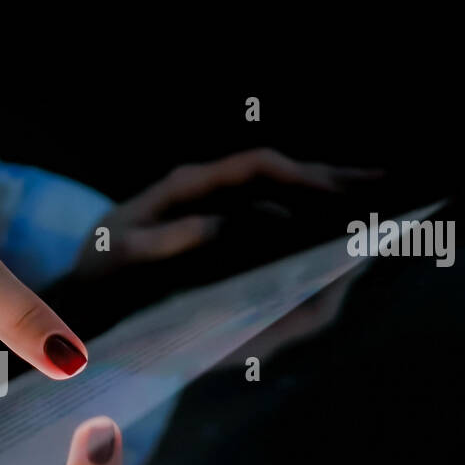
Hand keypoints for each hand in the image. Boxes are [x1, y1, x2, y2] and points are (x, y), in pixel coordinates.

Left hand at [73, 147, 382, 278]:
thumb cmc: (96, 272)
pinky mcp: (222, 241)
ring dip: (326, 205)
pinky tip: (332, 247)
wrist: (79, 296)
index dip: (301, 175)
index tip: (338, 190)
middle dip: (332, 182)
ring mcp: (219, 217)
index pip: (257, 169)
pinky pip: (272, 233)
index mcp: (187, 187)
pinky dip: (304, 235)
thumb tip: (220, 230)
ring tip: (373, 210)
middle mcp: (210, 195)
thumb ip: (163, 242)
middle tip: (385, 187)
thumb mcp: (118, 254)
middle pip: (281, 178)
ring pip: (284, 202)